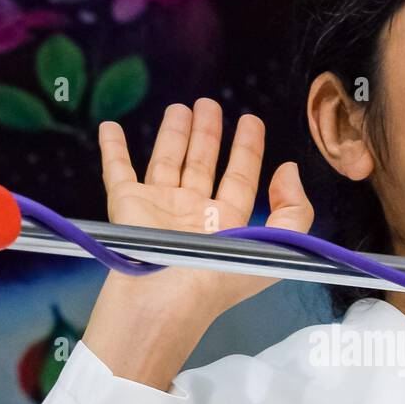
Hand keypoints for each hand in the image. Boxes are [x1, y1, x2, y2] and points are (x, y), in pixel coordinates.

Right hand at [97, 98, 313, 321]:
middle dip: (208, 133)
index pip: (239, 177)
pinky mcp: (127, 205)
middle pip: (202, 163)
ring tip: (181, 107)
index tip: (251, 120)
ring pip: (167, 161)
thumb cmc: (218, 280)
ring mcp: (158, 208)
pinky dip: (112, 148)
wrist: (166, 300)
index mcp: (226, 223)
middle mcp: (193, 213)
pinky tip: (111, 127)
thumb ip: (293, 210)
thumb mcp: (275, 249)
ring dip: (173, 133)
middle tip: (210, 104)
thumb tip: (288, 170)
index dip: (247, 148)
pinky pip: (118, 169)